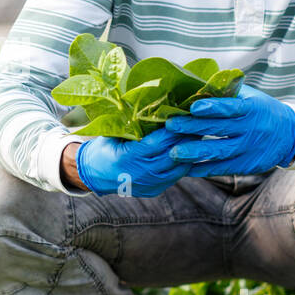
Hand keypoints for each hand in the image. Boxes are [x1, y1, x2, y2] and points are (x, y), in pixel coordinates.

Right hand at [74, 126, 191, 196]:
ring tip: (198, 135)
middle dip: (186, 138)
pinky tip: (192, 150)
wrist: (95, 175)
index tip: (184, 115)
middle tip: (200, 123)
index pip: (158, 143)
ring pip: (178, 167)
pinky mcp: (155, 190)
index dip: (173, 129)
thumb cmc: (104, 149)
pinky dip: (185, 162)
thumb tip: (151, 104)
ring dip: (190, 151)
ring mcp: (149, 184)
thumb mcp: (113, 134)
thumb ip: (130, 123)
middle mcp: (141, 174)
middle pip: (172, 154)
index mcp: (128, 158)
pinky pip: (175, 176)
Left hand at [165, 85, 294, 175]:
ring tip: (174, 153)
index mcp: (250, 108)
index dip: (212, 107)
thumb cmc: (260, 110)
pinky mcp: (247, 165)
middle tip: (170, 125)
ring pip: (220, 152)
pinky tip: (187, 169)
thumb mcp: (249, 97)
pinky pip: (223, 168)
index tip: (192, 107)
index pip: (230, 107)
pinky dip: (204, 168)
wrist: (290, 134)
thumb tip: (195, 81)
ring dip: (196, 153)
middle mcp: (250, 128)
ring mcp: (249, 148)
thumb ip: (226, 92)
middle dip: (193, 128)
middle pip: (219, 129)